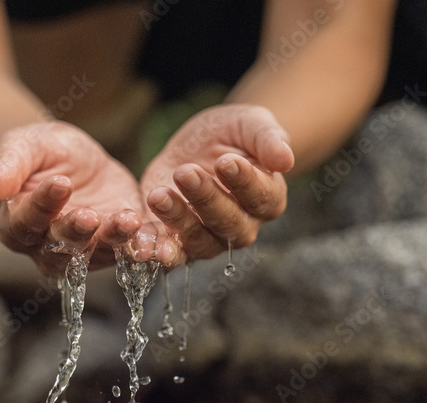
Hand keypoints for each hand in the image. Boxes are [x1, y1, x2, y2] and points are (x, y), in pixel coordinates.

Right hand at [0, 121, 176, 274]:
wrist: (72, 157)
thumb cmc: (38, 151)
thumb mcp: (21, 147)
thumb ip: (8, 167)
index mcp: (17, 226)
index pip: (26, 222)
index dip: (41, 205)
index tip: (58, 183)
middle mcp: (47, 248)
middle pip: (60, 248)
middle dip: (76, 232)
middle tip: (90, 215)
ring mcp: (83, 252)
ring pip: (96, 254)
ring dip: (113, 240)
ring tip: (127, 220)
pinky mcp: (115, 245)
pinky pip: (128, 252)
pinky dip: (141, 247)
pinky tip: (154, 240)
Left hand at [140, 104, 294, 264]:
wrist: (198, 146)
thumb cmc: (232, 135)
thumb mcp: (251, 124)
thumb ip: (269, 139)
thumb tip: (286, 160)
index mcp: (267, 199)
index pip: (260, 196)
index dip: (244, 182)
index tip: (226, 161)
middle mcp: (241, 227)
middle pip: (228, 223)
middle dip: (205, 198)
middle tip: (186, 172)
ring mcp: (209, 239)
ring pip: (196, 239)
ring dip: (176, 219)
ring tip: (158, 194)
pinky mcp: (176, 241)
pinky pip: (169, 253)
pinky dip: (155, 250)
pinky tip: (141, 242)